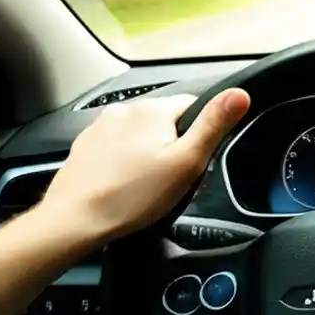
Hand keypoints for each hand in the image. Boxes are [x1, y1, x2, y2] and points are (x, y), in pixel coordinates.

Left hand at [36, 89, 250, 242]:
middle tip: (172, 181)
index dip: (200, 136)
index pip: (194, 107)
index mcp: (153, 109)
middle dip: (172, 146)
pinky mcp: (84, 147)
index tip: (194, 163)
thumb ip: (214, 125)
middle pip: (166, 122)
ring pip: (139, 136)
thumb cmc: (133, 196)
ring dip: (147, 154)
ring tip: (145, 187)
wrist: (74, 220)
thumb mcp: (186, 163)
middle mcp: (124, 110)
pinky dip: (123, 164)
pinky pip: (115, 149)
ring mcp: (100, 127)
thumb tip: (240, 93)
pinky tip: (123, 187)